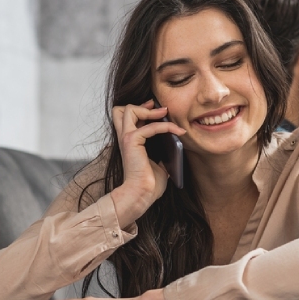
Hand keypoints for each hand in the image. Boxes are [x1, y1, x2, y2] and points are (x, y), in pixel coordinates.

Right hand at [110, 100, 185, 227]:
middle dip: (141, 105)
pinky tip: (178, 131)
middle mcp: (124, 138)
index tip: (158, 110)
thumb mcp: (160, 163)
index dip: (141, 109)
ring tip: (166, 113)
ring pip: (129, 110)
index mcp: (129, 142)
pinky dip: (165, 126)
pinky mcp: (132, 141)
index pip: (127, 117)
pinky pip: (150, 126)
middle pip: (121, 109)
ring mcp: (126, 138)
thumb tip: (175, 145)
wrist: (142, 194)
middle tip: (160, 109)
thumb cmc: (149, 183)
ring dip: (150, 110)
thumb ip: (162, 152)